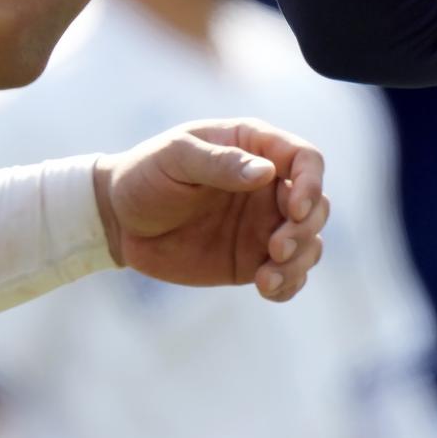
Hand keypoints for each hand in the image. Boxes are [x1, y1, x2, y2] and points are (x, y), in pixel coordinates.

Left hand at [92, 119, 328, 300]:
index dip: (311, 184)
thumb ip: (220, 163)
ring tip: (267, 277)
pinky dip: (289, 284)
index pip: (305, 160)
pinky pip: (288, 274)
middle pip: (317, 205)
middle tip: (276, 248)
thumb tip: (265, 172)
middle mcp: (269, 186)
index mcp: (256, 149)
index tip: (296, 210)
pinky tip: (268, 289)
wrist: (119, 220)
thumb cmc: (145, 175)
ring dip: (300, 261)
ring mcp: (264, 225)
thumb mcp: (176, 159)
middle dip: (305, 230)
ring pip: (309, 243)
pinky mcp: (253, 259)